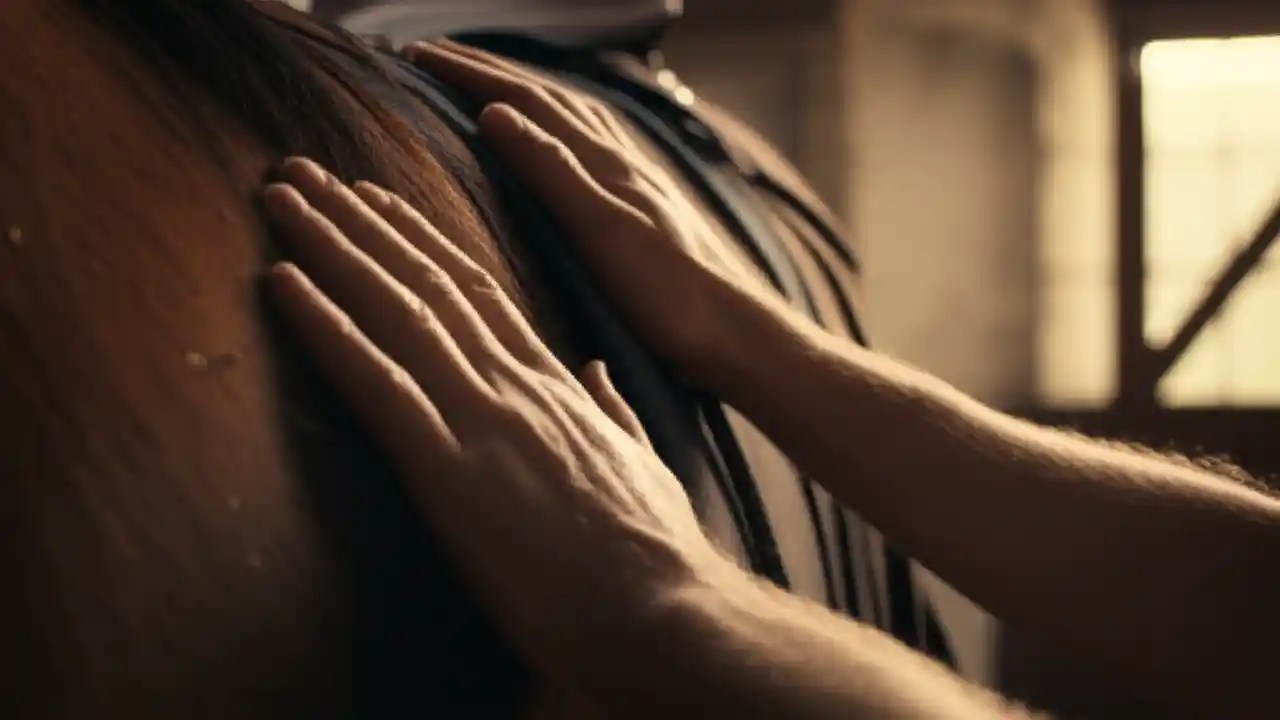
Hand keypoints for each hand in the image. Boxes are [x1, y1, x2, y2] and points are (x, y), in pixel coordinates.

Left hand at [262, 157, 737, 688]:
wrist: (664, 610)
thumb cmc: (653, 552)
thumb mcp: (640, 462)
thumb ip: (610, 408)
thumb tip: (594, 370)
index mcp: (552, 387)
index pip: (481, 294)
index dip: (424, 243)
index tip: (381, 200)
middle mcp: (513, 383)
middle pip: (428, 282)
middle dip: (362, 221)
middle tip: (307, 173)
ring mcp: (482, 417)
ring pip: (396, 310)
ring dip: (331, 247)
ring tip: (282, 197)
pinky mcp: (448, 467)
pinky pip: (374, 380)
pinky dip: (323, 326)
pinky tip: (280, 282)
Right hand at [404, 41, 795, 383]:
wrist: (737, 333)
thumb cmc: (671, 295)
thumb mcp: (604, 232)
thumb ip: (552, 170)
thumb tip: (496, 111)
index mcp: (604, 162)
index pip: (523, 100)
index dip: (467, 74)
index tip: (413, 55)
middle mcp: (620, 158)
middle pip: (544, 96)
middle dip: (484, 69)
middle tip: (429, 52)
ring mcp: (636, 178)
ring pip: (569, 114)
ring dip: (522, 87)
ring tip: (484, 76)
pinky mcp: (646, 203)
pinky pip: (591, 142)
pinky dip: (561, 122)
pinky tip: (562, 133)